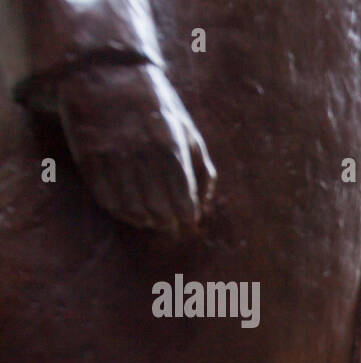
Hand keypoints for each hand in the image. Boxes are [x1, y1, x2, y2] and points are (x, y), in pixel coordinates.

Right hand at [56, 63, 215, 231]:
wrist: (105, 70)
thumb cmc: (155, 104)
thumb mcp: (187, 130)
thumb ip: (201, 169)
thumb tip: (203, 208)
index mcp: (171, 147)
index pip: (182, 200)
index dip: (186, 218)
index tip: (188, 224)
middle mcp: (142, 154)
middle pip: (158, 208)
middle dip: (168, 222)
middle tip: (171, 226)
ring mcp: (113, 156)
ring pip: (131, 208)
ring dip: (145, 221)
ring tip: (153, 221)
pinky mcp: (89, 157)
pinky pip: (105, 197)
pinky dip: (120, 212)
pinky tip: (130, 213)